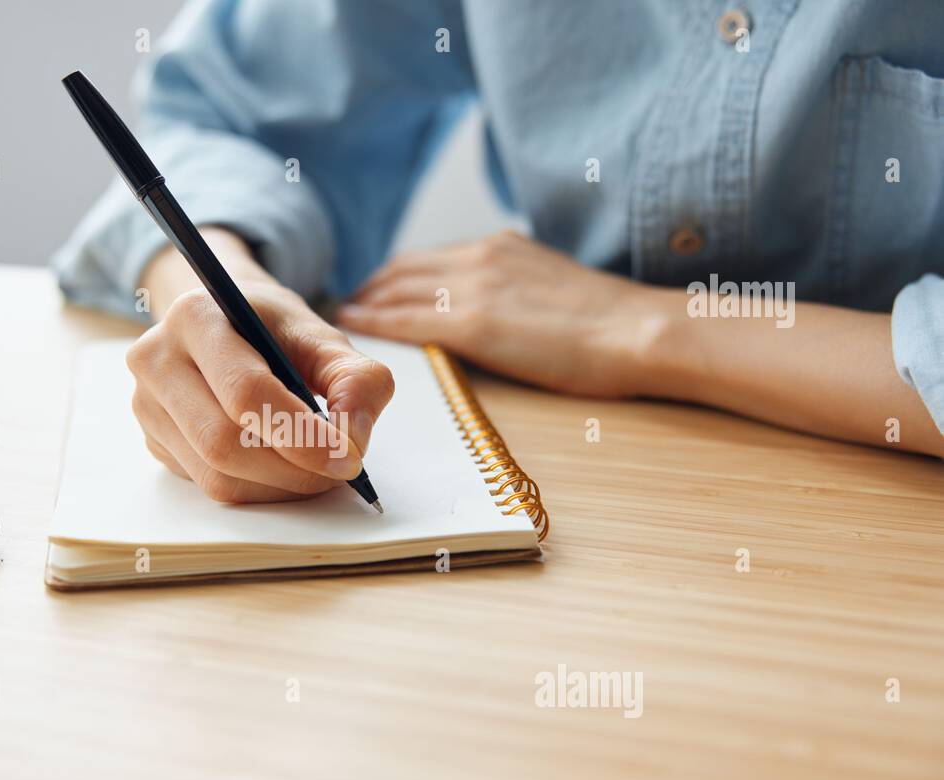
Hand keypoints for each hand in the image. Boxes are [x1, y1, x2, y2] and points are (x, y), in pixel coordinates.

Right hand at [128, 275, 394, 503]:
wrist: (225, 324)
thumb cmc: (272, 329)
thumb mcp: (321, 336)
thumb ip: (355, 378)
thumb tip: (354, 440)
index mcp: (197, 317)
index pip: (246, 392)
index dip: (302, 435)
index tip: (349, 458)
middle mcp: (157, 360)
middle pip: (225, 443)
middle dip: (293, 470)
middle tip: (339, 471)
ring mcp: (147, 405)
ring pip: (216, 476)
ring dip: (279, 487)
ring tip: (315, 469)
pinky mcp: (154, 442)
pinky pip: (209, 486)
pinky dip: (258, 489)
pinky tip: (281, 466)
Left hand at [337, 230, 680, 398]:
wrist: (639, 331)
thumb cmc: (612, 323)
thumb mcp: (555, 285)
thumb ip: (518, 286)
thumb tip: (499, 306)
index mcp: (501, 248)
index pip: (428, 257)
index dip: (392, 275)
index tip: (372, 290)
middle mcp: (480, 257)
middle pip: (401, 268)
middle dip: (368, 287)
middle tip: (346, 306)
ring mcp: (473, 287)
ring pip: (395, 289)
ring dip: (362, 303)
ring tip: (340, 319)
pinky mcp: (472, 323)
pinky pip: (404, 320)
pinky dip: (372, 322)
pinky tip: (353, 329)